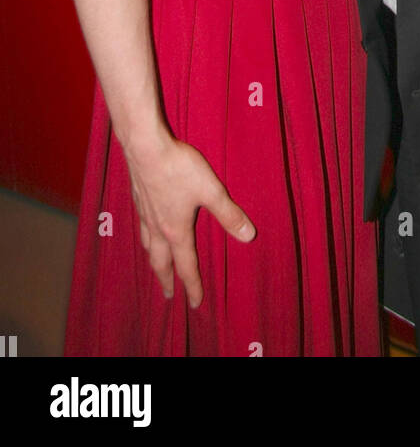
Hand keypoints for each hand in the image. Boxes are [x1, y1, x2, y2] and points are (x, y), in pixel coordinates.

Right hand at [127, 134, 255, 307]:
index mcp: (176, 230)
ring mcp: (145, 214)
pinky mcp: (138, 199)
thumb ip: (228, 214)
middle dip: (167, 280)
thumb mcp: (211, 191)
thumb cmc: (179, 169)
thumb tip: (249, 236)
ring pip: (148, 246)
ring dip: (154, 261)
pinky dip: (146, 239)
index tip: (196, 304)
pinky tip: (148, 230)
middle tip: (170, 296)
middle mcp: (158, 228)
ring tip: (157, 266)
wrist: (145, 148)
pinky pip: (142, 228)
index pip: (186, 265)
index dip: (193, 286)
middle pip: (161, 262)